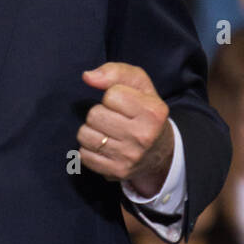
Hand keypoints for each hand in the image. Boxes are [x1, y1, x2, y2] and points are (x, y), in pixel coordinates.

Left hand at [77, 62, 173, 196]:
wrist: (159, 152)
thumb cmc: (144, 111)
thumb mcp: (140, 85)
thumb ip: (116, 72)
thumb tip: (87, 77)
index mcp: (153, 112)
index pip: (111, 94)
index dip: (112, 96)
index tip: (123, 104)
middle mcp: (143, 136)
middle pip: (94, 115)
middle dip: (99, 113)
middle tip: (113, 118)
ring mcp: (129, 157)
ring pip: (85, 134)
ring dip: (91, 130)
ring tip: (107, 132)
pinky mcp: (116, 172)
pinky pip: (84, 154)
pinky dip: (89, 148)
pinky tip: (104, 146)